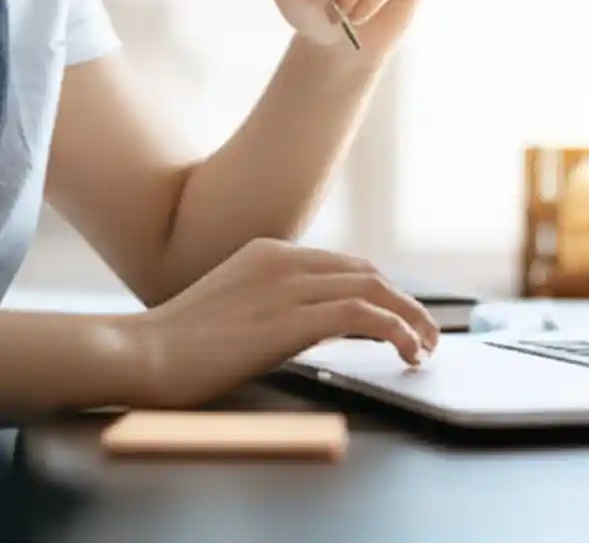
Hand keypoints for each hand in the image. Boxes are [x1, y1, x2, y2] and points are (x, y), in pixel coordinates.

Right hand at [124, 238, 437, 407]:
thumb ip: (280, 308)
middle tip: (425, 332)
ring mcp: (289, 286)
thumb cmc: (178, 344)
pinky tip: (408, 352)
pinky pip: (365, 317)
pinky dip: (396, 331)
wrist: (141, 355)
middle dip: (404, 302)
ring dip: (410, 318)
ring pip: (374, 290)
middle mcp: (285, 261)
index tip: (399, 315)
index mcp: (270, 253)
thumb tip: (326, 328)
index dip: (381, 290)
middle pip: (367, 273)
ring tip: (425, 346)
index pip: (345, 265)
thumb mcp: (237, 309)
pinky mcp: (294, 319)